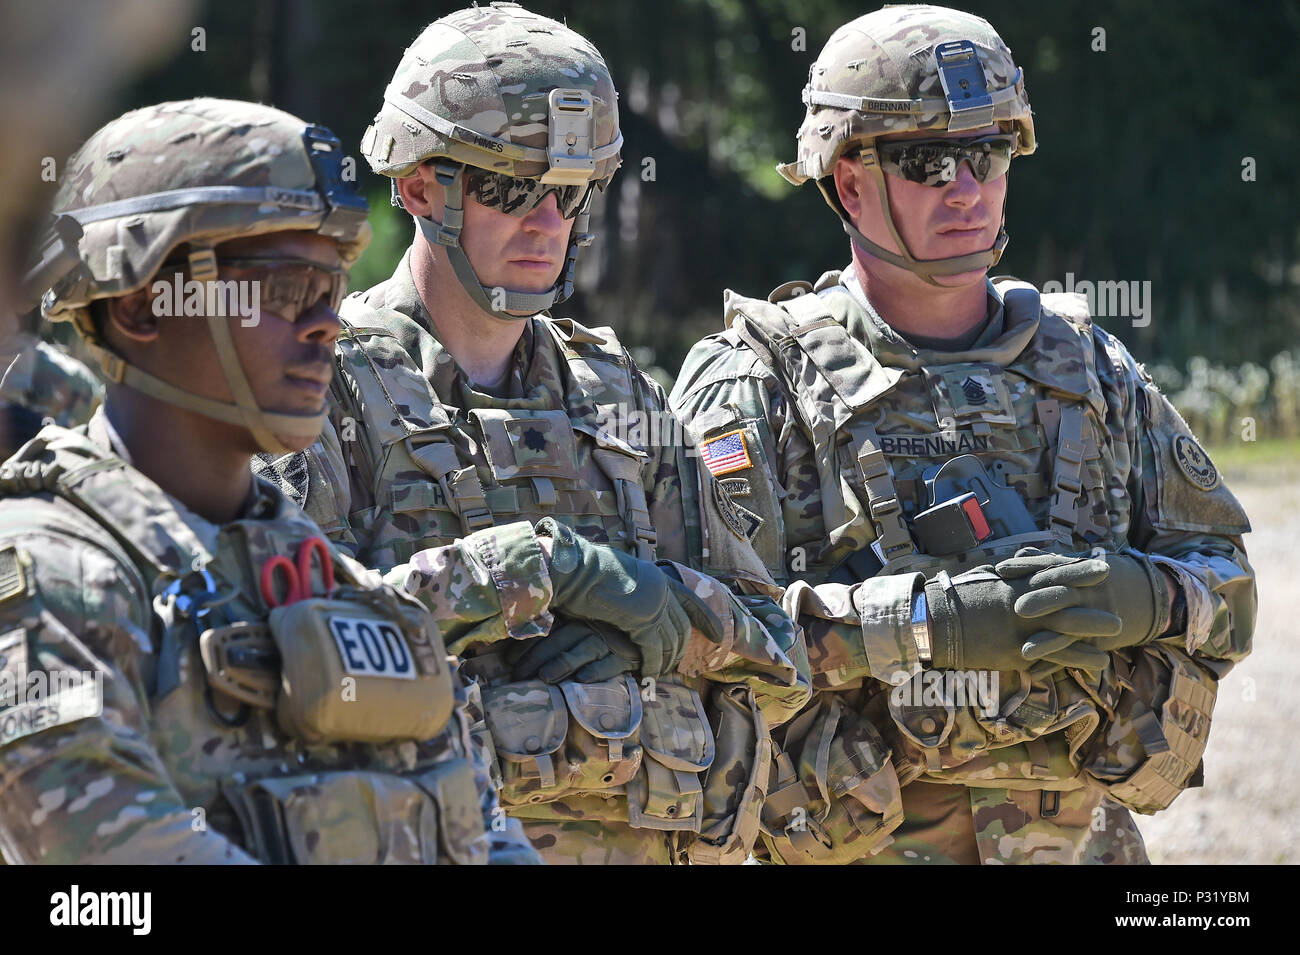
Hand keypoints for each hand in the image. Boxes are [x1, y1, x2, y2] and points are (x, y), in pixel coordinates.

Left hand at [507, 619, 640, 683]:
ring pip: (583, 650)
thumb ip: (554, 636)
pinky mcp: (626, 657)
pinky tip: (582, 679)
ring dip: (563, 664)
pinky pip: (611, 664)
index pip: (549, 630)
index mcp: (577, 618)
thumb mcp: (579, 628)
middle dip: (538, 658)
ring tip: (545, 678)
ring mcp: (609, 641)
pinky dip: (598, 672)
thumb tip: (517, 649)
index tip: (510, 660)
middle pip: (561, 640)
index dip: (529, 645)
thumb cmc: (602, 634)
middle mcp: (592, 627)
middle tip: (519, 675)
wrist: (642, 636)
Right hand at [536, 518, 693, 675]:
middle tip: (680, 664)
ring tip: (663, 673)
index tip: (719, 634)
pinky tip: (648, 675)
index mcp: (657, 577)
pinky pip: (653, 651)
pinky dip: (652, 665)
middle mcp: (661, 590)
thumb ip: (634, 588)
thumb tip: (633, 597)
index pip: (690, 600)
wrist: (577, 569)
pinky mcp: (643, 622)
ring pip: (671, 640)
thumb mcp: (620, 575)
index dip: (706, 619)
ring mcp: (654, 605)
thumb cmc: (588, 571)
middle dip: (682, 647)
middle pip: (681, 626)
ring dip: (668, 659)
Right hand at [924, 563, 1118, 670]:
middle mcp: (1022, 602)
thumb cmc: (954, 600)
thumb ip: (1004, 577)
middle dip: (1093, 595)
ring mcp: (1022, 627)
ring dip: (1094, 625)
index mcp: (1013, 584)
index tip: (1102, 565)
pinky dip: (1078, 658)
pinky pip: (1056, 656)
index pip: (1053, 573)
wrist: (935, 622)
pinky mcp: (1018, 650)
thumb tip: (1015, 567)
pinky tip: (1097, 662)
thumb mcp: (982, 582)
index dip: (1079, 569)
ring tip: (1118, 626)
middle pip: (1066, 596)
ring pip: (1067, 625)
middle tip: (1115, 590)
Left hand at [995, 548, 1170, 662]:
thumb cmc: (1100, 577)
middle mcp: (1088, 593)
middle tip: (1017, 608)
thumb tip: (1019, 552)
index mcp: (1079, 571)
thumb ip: (1048, 562)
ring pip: (1071, 631)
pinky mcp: (1100, 640)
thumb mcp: (1079, 565)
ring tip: (1025, 652)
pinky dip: (1056, 664)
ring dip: (1048, 643)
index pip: (1050, 566)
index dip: (1026, 568)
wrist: (1147, 595)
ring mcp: (1096, 617)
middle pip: (1064, 596)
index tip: (1000, 570)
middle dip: (1042, 602)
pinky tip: (1035, 673)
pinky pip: (1078, 654)